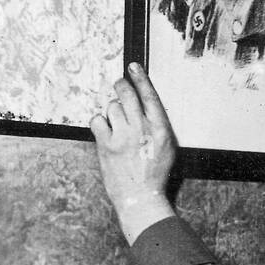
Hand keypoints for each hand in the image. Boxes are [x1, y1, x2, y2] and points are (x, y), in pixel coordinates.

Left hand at [91, 63, 176, 242]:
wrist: (140, 197)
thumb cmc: (155, 172)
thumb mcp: (167, 146)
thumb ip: (157, 124)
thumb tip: (145, 104)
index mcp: (160, 128)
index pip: (149, 96)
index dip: (141, 78)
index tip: (133, 66)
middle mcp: (141, 129)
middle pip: (127, 95)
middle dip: (122, 85)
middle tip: (119, 83)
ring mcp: (122, 137)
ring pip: (112, 107)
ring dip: (112, 109)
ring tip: (116, 120)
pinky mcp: (106, 146)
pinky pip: (97, 121)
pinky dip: (99, 122)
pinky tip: (105, 130)